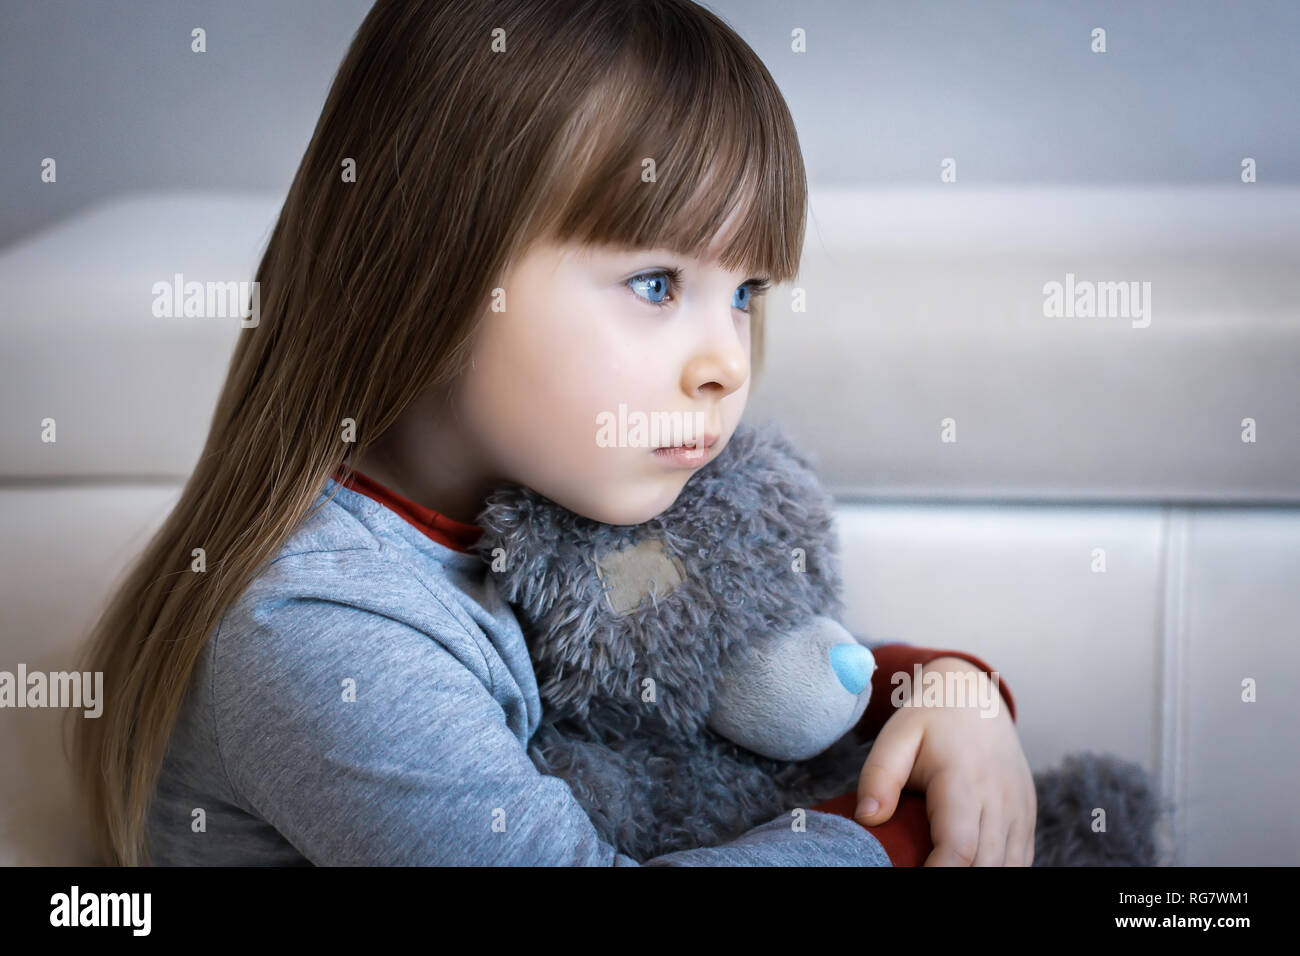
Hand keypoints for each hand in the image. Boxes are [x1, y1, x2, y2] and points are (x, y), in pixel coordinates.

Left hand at [852, 656, 1035, 865]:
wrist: (973, 695)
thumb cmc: (929, 718)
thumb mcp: (896, 736)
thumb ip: (879, 776)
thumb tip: (867, 818)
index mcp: (963, 778)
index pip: (960, 847)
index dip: (939, 874)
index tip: (911, 876)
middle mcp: (999, 796)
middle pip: (985, 865)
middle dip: (955, 878)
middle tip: (920, 871)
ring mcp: (1019, 807)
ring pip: (1009, 866)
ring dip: (980, 876)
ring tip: (942, 867)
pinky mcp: (1027, 814)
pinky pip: (1022, 858)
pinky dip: (999, 870)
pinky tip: (971, 866)